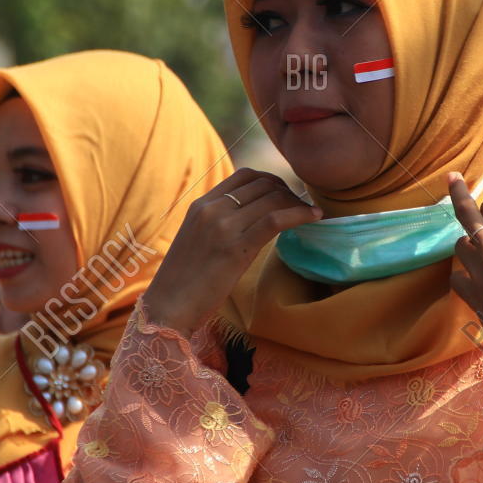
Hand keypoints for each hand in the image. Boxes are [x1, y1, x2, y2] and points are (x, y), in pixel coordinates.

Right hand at [142, 168, 320, 338]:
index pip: (245, 175)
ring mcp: (223, 226)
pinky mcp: (236, 247)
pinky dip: (300, 214)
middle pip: (263, 184)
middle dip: (288, 190)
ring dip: (297, 202)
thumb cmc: (184, 280)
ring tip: (310, 212)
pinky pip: (276, 220)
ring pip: (272, 198)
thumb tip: (250, 217)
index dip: (272, 180)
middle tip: (301, 205)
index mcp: (201, 204)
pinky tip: (315, 217)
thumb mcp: (198, 239)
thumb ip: (219, 223)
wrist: (168, 307)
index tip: (285, 194)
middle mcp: (212, 209)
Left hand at [445, 172, 482, 382]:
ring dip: (466, 241)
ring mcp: (476, 275)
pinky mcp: (470, 297)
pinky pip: (456, 278)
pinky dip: (462, 274)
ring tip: (475, 241)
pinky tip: (471, 277)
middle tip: (452, 177)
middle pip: (466, 215)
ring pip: (459, 246)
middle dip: (459, 193)